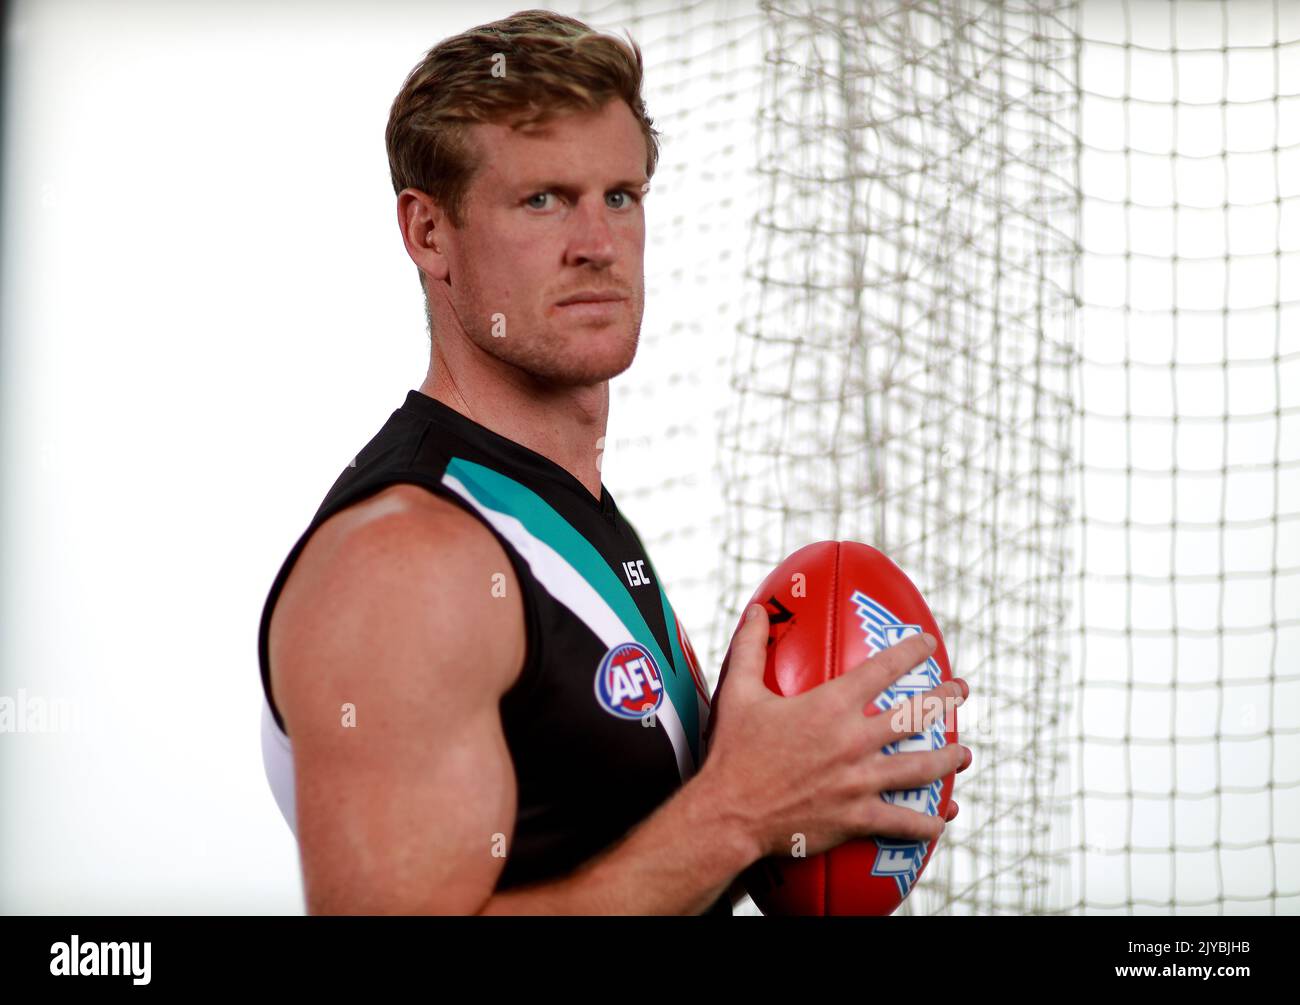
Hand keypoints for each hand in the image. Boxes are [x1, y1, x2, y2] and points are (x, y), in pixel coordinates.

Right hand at [701, 603, 970, 860]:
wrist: (729, 813)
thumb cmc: (732, 751)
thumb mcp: (737, 692)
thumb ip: (749, 647)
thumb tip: (755, 611)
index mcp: (831, 706)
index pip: (883, 669)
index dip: (910, 651)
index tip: (927, 643)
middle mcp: (854, 740)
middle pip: (915, 716)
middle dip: (944, 700)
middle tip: (960, 691)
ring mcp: (859, 781)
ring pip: (921, 768)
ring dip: (949, 759)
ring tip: (964, 753)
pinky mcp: (856, 817)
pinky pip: (902, 821)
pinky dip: (926, 822)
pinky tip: (940, 820)